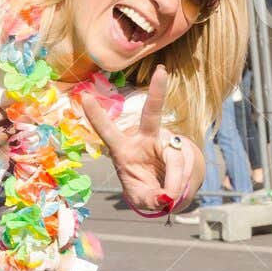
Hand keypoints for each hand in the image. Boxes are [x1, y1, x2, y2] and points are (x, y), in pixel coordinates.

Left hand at [80, 66, 189, 213]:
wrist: (171, 191)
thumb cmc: (148, 189)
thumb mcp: (142, 198)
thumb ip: (149, 199)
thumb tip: (166, 196)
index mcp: (125, 149)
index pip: (109, 131)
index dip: (97, 116)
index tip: (85, 97)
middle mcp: (146, 138)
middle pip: (152, 115)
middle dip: (158, 93)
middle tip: (162, 71)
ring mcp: (168, 142)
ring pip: (175, 158)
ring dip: (175, 180)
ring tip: (170, 197)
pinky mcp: (185, 150)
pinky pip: (187, 167)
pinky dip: (183, 184)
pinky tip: (178, 193)